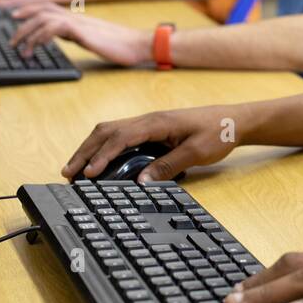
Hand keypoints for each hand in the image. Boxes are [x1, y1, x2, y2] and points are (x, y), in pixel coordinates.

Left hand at [9, 3, 151, 66]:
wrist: (138, 44)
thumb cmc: (120, 45)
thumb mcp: (92, 38)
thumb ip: (76, 34)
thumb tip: (62, 35)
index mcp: (77, 18)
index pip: (48, 8)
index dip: (29, 10)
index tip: (15, 18)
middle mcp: (75, 17)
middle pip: (41, 10)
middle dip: (22, 22)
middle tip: (12, 39)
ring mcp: (79, 23)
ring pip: (45, 18)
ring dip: (29, 33)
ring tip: (21, 49)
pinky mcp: (83, 31)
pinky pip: (57, 27)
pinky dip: (43, 35)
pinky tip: (38, 46)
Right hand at [62, 105, 242, 180]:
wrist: (234, 120)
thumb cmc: (218, 133)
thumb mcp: (196, 153)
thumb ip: (168, 166)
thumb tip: (141, 182)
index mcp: (157, 122)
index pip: (121, 138)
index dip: (102, 156)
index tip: (88, 173)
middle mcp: (148, 119)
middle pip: (107, 131)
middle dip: (85, 151)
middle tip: (68, 173)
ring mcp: (148, 123)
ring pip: (110, 132)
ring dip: (91, 148)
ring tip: (76, 169)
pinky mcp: (152, 129)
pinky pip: (121, 136)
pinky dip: (104, 147)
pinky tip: (99, 161)